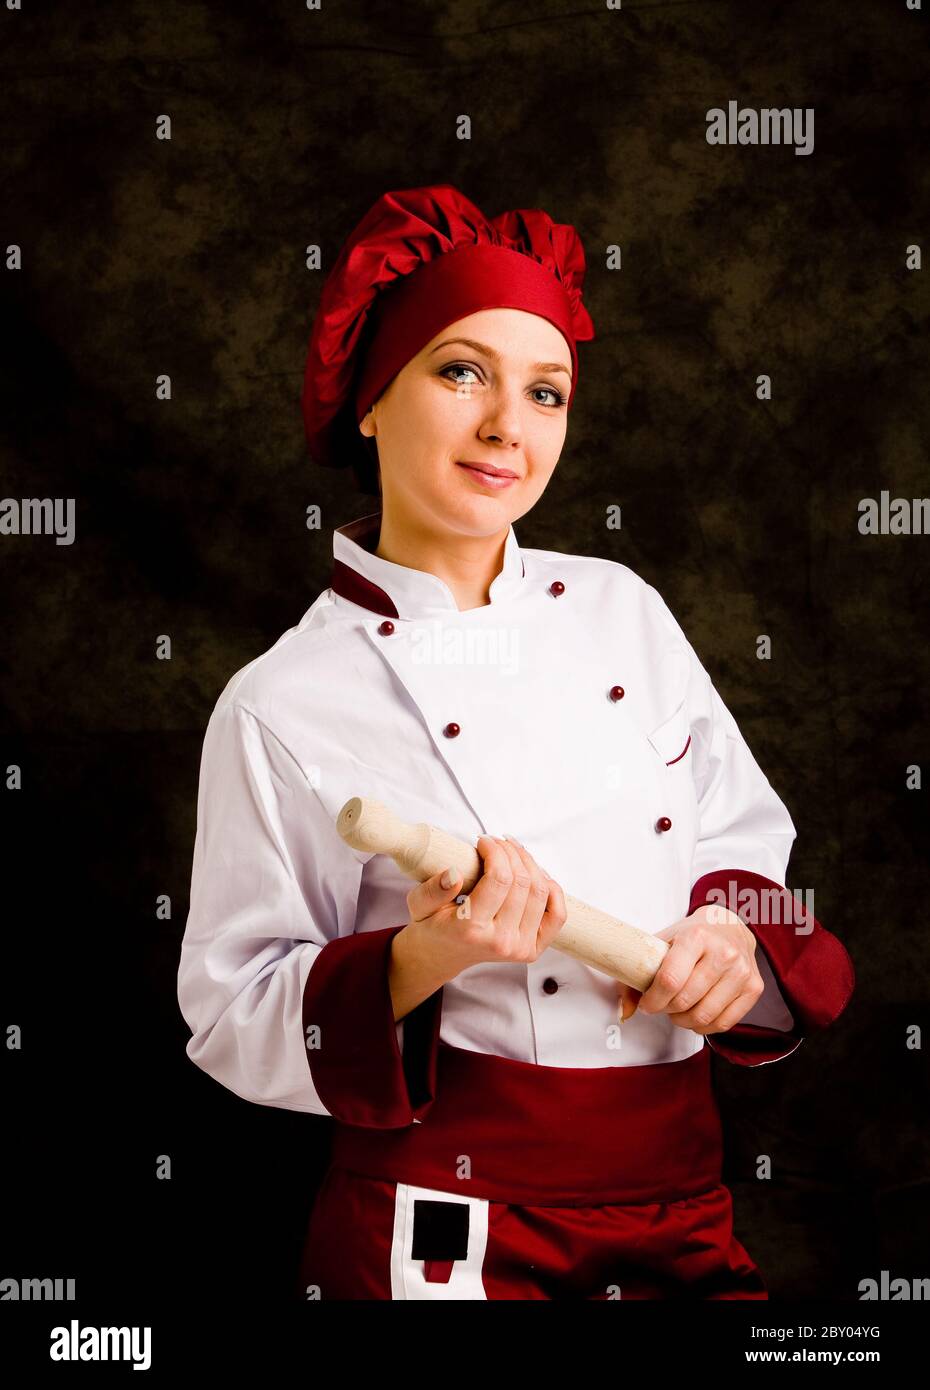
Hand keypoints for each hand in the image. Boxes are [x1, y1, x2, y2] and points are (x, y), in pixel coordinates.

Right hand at [404, 834, 567, 983]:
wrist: (441, 954)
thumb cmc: (431, 925)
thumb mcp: (419, 904)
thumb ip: (432, 890)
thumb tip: (453, 874)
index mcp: (471, 930)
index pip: (498, 879)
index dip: (495, 851)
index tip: (483, 840)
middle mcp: (501, 942)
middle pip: (522, 882)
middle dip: (512, 852)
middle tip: (497, 842)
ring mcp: (520, 948)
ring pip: (541, 891)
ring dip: (530, 863)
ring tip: (512, 852)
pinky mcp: (533, 949)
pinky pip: (557, 914)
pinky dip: (552, 889)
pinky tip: (534, 874)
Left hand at [616, 904, 763, 1032]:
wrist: (728, 925)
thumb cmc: (692, 935)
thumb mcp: (662, 942)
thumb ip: (637, 974)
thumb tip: (625, 1011)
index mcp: (696, 937)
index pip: (670, 980)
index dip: (653, 1000)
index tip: (647, 1003)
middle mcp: (724, 953)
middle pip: (685, 1001)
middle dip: (666, 1010)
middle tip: (661, 1004)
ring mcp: (742, 972)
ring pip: (704, 1016)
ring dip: (683, 1020)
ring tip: (677, 1009)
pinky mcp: (754, 988)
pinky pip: (724, 1023)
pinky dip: (704, 1026)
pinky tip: (696, 1013)